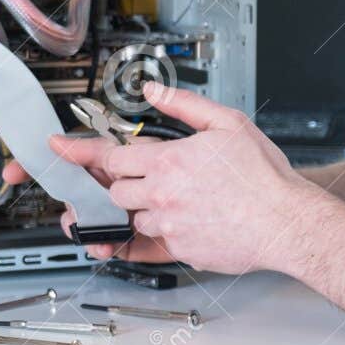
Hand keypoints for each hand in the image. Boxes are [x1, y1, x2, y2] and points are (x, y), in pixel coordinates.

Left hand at [12, 82, 320, 274]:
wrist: (286, 221)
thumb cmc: (264, 177)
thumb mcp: (228, 123)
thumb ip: (184, 105)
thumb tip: (154, 92)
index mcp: (169, 162)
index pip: (111, 156)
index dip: (83, 151)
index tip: (59, 148)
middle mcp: (162, 196)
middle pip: (114, 190)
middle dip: (118, 181)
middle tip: (131, 175)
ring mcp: (169, 227)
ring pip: (130, 217)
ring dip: (136, 207)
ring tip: (161, 199)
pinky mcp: (179, 252)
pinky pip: (144, 248)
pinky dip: (137, 241)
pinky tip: (138, 236)